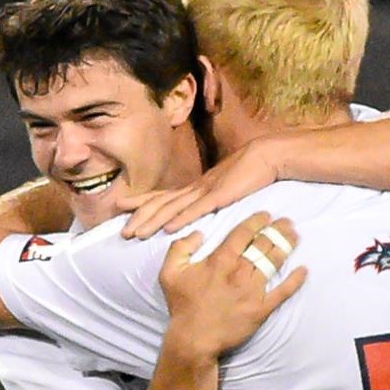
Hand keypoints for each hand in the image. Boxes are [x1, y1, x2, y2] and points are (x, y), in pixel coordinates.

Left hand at [121, 140, 278, 238]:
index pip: (162, 195)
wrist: (268, 156)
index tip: (121, 206)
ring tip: (135, 233)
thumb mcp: (224, 187)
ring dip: (153, 221)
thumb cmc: (249, 172)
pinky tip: (168, 228)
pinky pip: (198, 209)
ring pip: (173, 208)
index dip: (141, 201)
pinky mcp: (220, 195)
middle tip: (121, 231)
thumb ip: (211, 198)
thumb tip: (200, 207)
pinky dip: (181, 218)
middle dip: (139, 216)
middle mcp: (195, 188)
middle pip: (161, 203)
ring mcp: (206, 190)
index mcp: (195, 186)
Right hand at [158, 212, 304, 359]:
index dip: (256, 221)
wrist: (194, 338)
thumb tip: (198, 233)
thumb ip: (180, 247)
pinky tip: (303, 270)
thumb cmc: (183, 305)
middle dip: (277, 230)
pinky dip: (295, 280)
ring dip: (286, 246)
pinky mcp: (262, 308)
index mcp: (220, 260)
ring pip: (274, 262)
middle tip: (286, 222)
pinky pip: (283, 292)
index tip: (266, 215)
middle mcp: (240, 271)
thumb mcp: (169, 272)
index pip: (243, 233)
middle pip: (263, 244)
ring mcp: (253, 290)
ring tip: (295, 236)